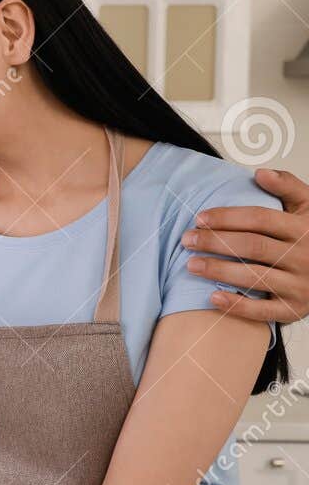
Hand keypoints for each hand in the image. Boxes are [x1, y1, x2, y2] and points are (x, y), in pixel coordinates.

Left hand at [185, 168, 308, 322]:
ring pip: (254, 276)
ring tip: (191, 264)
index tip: (200, 218)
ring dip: (219, 270)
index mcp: (305, 228)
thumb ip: (288, 186)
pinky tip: (212, 297)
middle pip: (253, 246)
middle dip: (215, 242)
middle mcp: (304, 256)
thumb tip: (260, 173)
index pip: (261, 219)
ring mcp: (300, 285)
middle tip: (187, 239)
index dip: (228, 217)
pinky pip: (263, 311)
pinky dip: (237, 305)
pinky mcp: (294, 308)